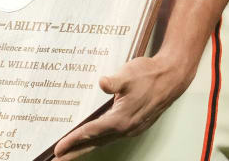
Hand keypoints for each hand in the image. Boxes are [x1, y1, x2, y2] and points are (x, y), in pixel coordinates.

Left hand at [53, 52, 194, 160]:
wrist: (171, 78)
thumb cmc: (149, 75)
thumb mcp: (129, 75)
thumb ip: (114, 82)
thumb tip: (102, 83)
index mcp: (121, 119)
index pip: (91, 132)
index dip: (73, 140)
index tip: (58, 148)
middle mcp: (126, 128)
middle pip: (94, 143)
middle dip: (75, 153)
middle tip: (57, 160)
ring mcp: (131, 129)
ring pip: (103, 142)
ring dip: (85, 148)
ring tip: (70, 153)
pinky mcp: (134, 125)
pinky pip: (111, 137)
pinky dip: (98, 141)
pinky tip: (92, 140)